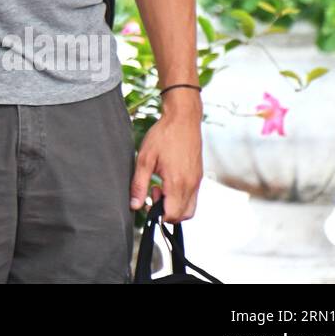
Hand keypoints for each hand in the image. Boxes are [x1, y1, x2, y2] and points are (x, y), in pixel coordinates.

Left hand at [130, 98, 202, 220]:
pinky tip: (168, 181)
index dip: (159, 215)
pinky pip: (193, 197)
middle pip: (183, 216)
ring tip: (160, 186)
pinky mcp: (199, 176)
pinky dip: (181, 198)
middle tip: (153, 192)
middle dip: (167, 212)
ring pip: (190, 208)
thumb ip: (139, 184)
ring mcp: (197, 181)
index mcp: (177, 183)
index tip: (149, 202)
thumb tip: (135, 205)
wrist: (183, 119)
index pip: (172, 215)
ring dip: (175, 206)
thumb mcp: (144, 159)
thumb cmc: (163, 136)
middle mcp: (191, 185)